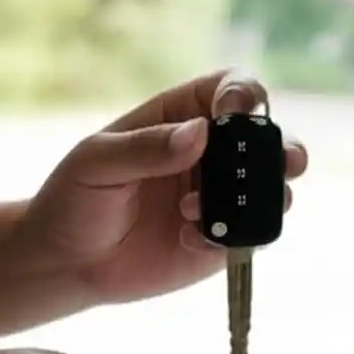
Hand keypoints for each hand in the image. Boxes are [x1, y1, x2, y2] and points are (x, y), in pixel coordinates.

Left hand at [17, 70, 305, 304]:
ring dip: (265, 198)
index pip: (232, 90)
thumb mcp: (96, 164)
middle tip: (285, 163)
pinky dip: (233, 237)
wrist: (68, 264)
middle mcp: (213, 156)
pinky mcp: (224, 242)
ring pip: (273, 189)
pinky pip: (252, 236)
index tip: (235, 115)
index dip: (244, 95)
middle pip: (268, 139)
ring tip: (217, 211)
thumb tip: (200, 133)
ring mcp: (222, 200)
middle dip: (283, 149)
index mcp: (183, 118)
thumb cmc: (74, 200)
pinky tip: (188, 240)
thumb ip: (146, 147)